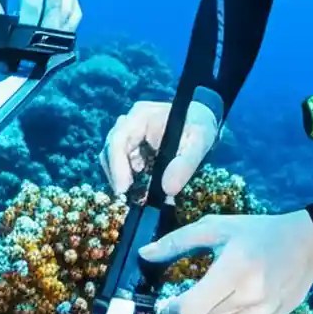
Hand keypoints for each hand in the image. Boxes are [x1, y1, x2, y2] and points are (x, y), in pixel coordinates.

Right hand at [101, 99, 218, 197]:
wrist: (202, 119)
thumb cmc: (200, 127)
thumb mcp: (199, 144)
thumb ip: (184, 165)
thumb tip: (168, 190)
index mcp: (142, 116)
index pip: (118, 139)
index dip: (116, 165)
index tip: (123, 189)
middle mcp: (130, 122)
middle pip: (110, 150)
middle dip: (117, 175)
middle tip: (128, 197)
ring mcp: (129, 133)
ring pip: (113, 157)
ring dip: (121, 177)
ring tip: (137, 193)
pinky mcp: (131, 144)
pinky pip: (121, 161)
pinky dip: (128, 177)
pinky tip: (141, 187)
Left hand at [139, 211, 312, 313]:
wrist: (307, 246)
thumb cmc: (258, 232)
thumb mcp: (216, 226)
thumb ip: (177, 241)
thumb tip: (145, 254)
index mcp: (235, 269)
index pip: (190, 309)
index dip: (169, 310)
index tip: (161, 303)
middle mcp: (250, 296)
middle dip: (183, 310)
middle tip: (179, 294)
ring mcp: (262, 313)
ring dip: (203, 312)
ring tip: (211, 288)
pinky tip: (231, 294)